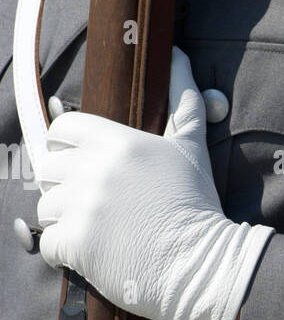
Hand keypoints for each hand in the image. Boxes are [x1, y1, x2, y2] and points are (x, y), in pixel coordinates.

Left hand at [37, 48, 273, 319]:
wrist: (202, 263)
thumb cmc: (197, 205)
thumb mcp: (191, 148)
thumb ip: (183, 100)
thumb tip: (179, 56)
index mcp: (119, 142)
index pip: (62, 130)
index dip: (68, 148)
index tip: (85, 167)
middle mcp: (96, 170)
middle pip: (48, 169)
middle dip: (66, 187)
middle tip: (96, 205)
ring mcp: (83, 207)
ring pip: (45, 207)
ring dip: (65, 221)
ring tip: (98, 231)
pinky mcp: (76, 243)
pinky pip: (47, 243)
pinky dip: (64, 252)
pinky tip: (93, 253)